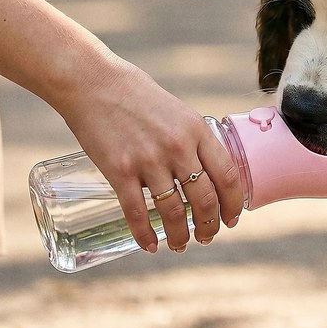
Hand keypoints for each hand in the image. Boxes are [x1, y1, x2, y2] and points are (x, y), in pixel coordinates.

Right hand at [56, 53, 244, 253]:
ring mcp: (148, 161)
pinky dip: (145, 235)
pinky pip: (137, 213)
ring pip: (173, 212)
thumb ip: (193, 140)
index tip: (232, 219)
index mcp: (197, 130)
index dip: (233, 204)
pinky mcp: (119, 171)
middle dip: (209, 226)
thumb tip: (205, 172)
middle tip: (206, 237)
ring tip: (180, 245)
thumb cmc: (135, 95)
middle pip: (205, 200)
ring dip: (179, 236)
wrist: (93, 82)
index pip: (228, 176)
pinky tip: (150, 246)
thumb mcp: (177, 112)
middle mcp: (177, 147)